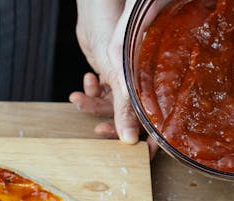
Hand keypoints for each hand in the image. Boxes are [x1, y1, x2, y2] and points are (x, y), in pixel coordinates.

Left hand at [69, 0, 140, 144]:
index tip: (136, 153)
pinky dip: (91, 89)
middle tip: (99, 131)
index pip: (153, 121)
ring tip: (79, 99)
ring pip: (110, 104)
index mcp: (151, 86)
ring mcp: (126, 80)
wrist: (102, 9)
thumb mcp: (120, 76)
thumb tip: (128, 140)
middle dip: (112, 124)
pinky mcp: (113, 73)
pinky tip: (88, 78)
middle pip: (129, 117)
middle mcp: (140, 85)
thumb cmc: (119, 34)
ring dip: (93, 105)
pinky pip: (101, 91)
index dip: (146, 140)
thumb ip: (124, 108)